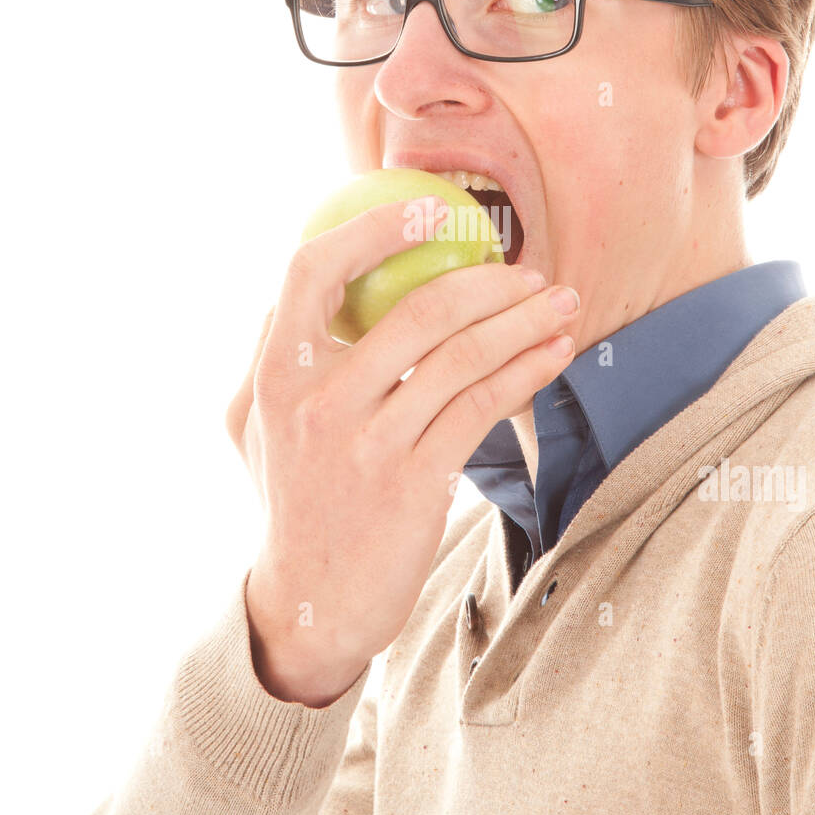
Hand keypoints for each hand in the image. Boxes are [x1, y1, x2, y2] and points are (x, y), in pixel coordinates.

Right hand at [226, 195, 578, 703]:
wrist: (309, 602)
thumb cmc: (292, 500)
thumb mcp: (253, 424)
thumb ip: (275, 353)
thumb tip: (315, 279)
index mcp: (275, 373)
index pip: (312, 271)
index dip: (372, 228)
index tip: (427, 211)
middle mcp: (316, 401)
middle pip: (419, 309)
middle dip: (490, 279)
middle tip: (531, 271)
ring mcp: (366, 443)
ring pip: (462, 355)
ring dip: (524, 320)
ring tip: (561, 304)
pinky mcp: (413, 482)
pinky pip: (482, 406)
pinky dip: (526, 371)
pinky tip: (554, 354)